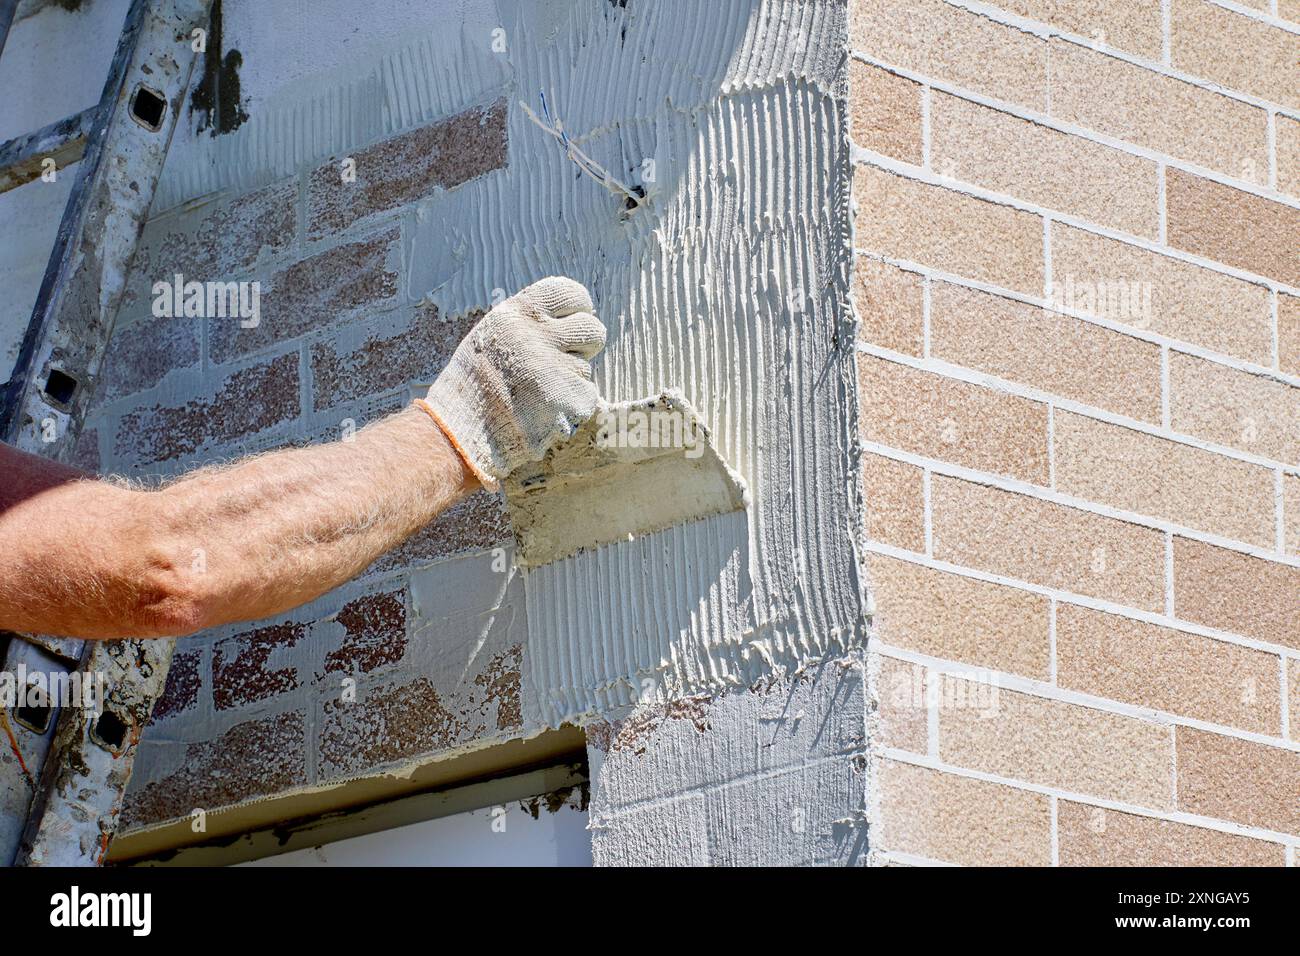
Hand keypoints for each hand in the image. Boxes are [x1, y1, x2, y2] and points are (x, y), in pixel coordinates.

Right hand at [417, 277, 605, 489]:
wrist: (459, 429)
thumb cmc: (474, 384)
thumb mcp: (493, 336)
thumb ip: (528, 324)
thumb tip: (570, 319)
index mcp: (516, 314)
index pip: (568, 294)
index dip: (580, 307)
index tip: (578, 317)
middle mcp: (535, 335)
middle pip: (591, 329)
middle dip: (586, 344)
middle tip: (568, 358)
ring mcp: (552, 367)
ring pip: (585, 368)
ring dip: (570, 380)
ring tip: (538, 393)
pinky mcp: (566, 399)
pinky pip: (586, 397)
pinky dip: (571, 407)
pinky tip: (544, 412)